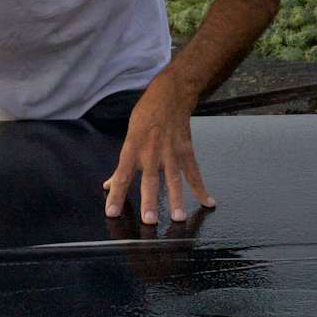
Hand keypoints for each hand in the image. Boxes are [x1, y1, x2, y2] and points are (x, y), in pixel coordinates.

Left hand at [103, 81, 215, 223]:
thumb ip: (122, 165)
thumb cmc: (146, 116)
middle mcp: (151, 152)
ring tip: (178, 218)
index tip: (112, 212)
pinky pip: (194, 173)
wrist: (170, 95)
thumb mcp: (129, 136)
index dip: (116, 195)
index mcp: (133, 149)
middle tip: (149, 221)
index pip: (122, 176)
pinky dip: (201, 189)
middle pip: (150, 180)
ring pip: (174, 179)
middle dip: (150, 201)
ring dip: (176, 200)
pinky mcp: (186, 151)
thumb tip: (108, 185)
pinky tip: (208, 203)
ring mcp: (171, 152)